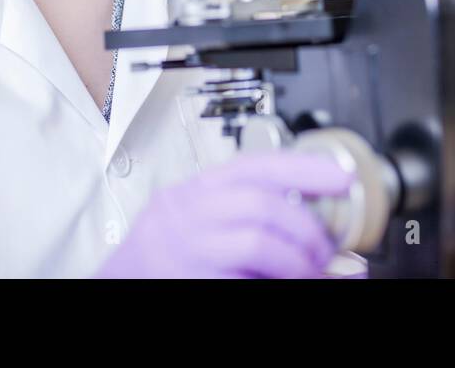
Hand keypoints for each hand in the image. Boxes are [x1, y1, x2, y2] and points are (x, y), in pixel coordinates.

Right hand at [96, 151, 352, 278]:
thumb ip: (249, 220)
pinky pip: (242, 279)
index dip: (303, 168)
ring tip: (308, 272)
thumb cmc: (163, 260)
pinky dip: (276, 283)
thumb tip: (319, 234)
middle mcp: (184, 217)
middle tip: (324, 249)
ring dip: (296, 261)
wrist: (114, 288)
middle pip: (262, 204)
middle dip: (305, 228)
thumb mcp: (200, 225)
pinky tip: (285, 285)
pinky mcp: (189, 283)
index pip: (254, 166)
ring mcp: (184, 252)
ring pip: (257, 242)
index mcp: (192, 194)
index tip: (341, 177)